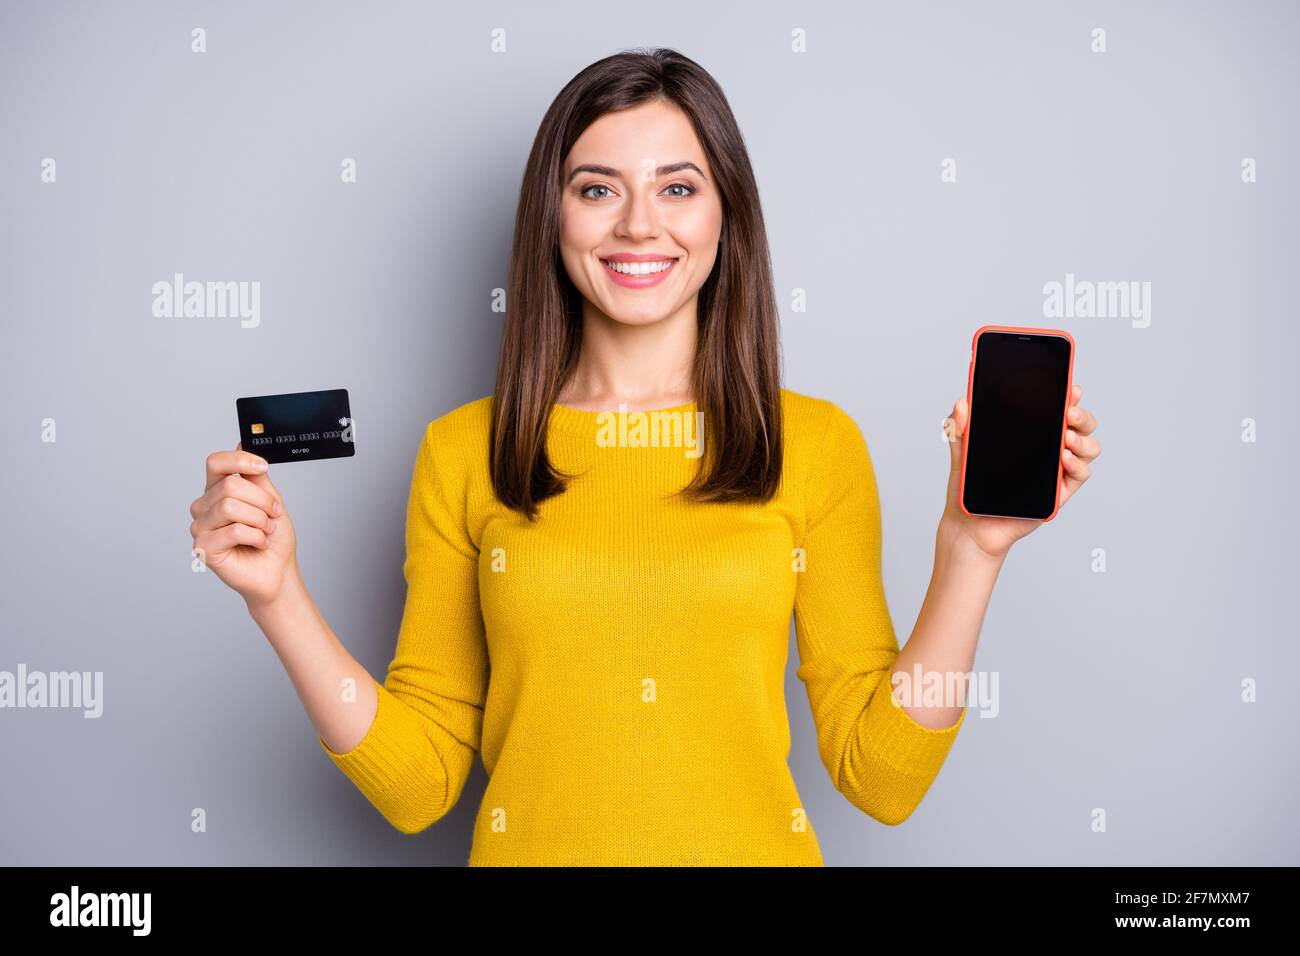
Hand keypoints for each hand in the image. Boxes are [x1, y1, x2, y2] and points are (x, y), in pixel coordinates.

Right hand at [189, 442, 299, 607]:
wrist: (277, 571)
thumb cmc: (272, 538)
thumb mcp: (269, 499)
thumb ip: (255, 476)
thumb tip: (242, 442)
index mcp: (217, 490)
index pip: (216, 463)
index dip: (240, 460)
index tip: (263, 468)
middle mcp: (204, 506)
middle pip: (230, 486)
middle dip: (262, 501)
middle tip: (273, 516)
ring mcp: (200, 527)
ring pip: (230, 507)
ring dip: (259, 520)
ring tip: (265, 531)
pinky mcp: (203, 547)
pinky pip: (232, 530)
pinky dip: (255, 536)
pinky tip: (257, 543)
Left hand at [941, 383, 1099, 558]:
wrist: (968, 524)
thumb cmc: (967, 487)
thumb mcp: (960, 452)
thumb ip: (959, 427)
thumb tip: (962, 403)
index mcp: (1030, 435)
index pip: (1056, 409)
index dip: (1068, 397)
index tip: (1070, 388)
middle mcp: (1047, 449)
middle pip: (1081, 425)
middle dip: (1082, 414)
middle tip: (1069, 411)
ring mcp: (1056, 470)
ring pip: (1088, 448)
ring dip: (1083, 438)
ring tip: (1065, 436)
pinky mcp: (1059, 493)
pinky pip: (1080, 475)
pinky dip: (1078, 464)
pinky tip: (1064, 458)